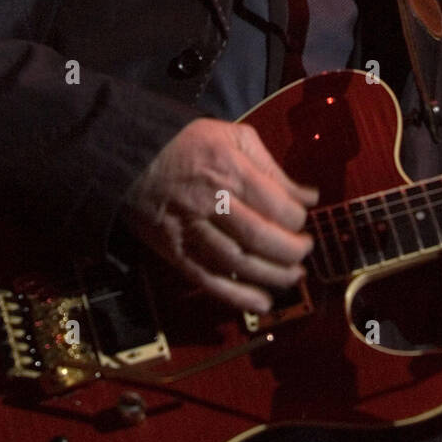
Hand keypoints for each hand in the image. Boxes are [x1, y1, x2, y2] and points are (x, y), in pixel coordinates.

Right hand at [120, 118, 318, 312]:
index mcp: (230, 169)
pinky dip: (237, 297)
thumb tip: (307, 196)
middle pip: (259, 236)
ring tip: (293, 277)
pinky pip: (209, 280)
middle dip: (291, 250)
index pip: (275, 204)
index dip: (297, 218)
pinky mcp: (175, 251)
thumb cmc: (190, 143)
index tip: (303, 220)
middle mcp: (212, 201)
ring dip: (271, 276)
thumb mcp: (235, 137)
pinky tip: (262, 304)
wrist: (135, 156)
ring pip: (238, 263)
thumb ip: (273, 167)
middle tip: (304, 250)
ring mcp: (191, 229)